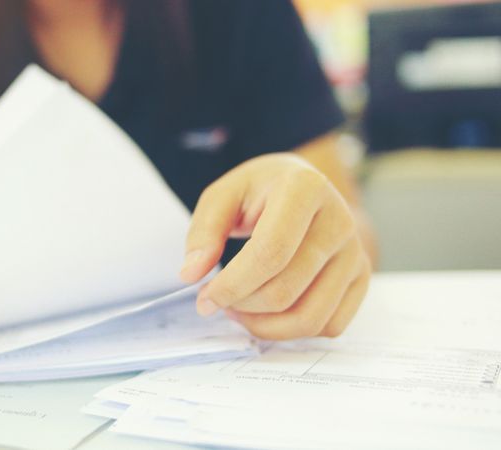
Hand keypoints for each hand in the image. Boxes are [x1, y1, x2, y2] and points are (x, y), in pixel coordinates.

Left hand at [180, 153, 370, 339]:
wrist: (304, 185)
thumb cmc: (260, 191)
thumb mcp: (223, 196)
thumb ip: (203, 232)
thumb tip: (191, 274)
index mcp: (305, 188)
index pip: (271, 252)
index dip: (233, 284)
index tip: (205, 298)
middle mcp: (340, 220)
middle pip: (286, 289)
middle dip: (241, 305)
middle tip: (215, 299)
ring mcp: (356, 251)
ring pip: (310, 317)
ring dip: (264, 326)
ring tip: (237, 309)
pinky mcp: (361, 277)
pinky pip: (329, 325)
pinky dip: (292, 331)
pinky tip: (267, 313)